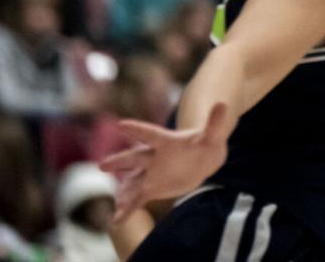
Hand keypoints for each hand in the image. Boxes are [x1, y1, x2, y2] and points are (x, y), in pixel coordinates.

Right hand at [101, 103, 228, 223]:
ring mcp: (151, 172)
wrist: (202, 158)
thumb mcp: (213, 135)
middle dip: (120, 162)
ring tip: (116, 202)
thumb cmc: (206, 143)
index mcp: (166, 141)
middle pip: (135, 157)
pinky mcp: (152, 187)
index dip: (137, 129)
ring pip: (133, 181)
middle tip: (102, 165)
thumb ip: (215, 123)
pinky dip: (128, 208)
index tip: (121, 124)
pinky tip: (117, 220)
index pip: (150, 134)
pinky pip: (137, 198)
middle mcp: (154, 156)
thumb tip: (222, 104)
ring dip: (123, 191)